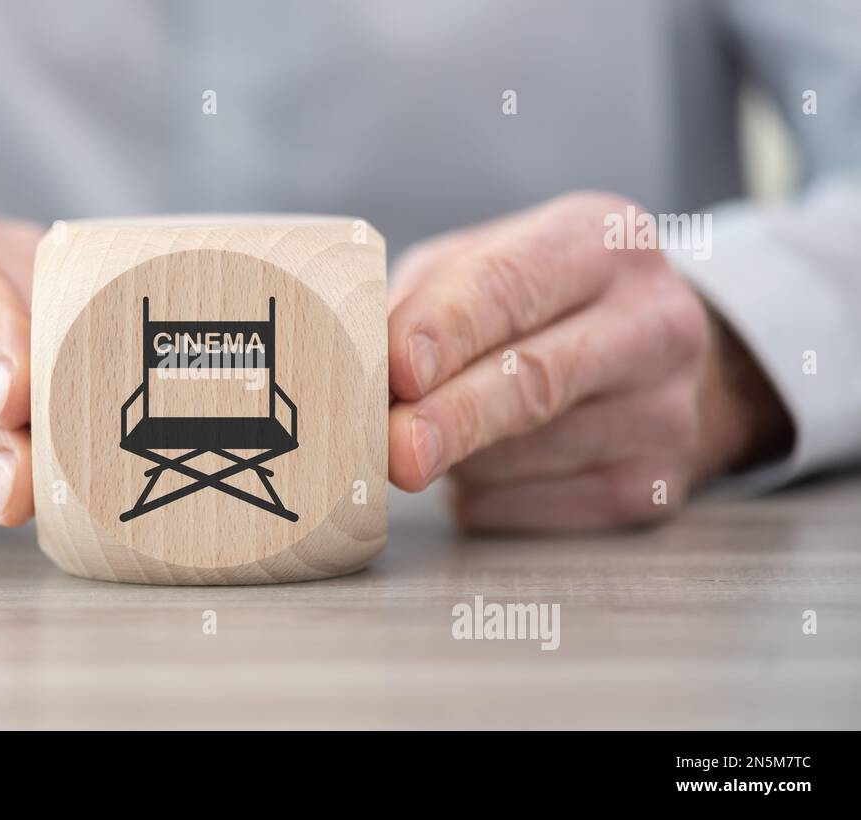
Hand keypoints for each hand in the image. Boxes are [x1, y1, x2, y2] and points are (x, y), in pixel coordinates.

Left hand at [388, 192, 791, 531]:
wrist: (654, 360)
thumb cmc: (539, 304)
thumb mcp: (480, 265)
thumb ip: (417, 305)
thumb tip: (354, 372)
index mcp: (600, 241)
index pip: (511, 286)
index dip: (447, 330)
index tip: (399, 370)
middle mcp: (651, 321)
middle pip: (535, 380)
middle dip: (453, 418)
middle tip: (392, 449)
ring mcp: (665, 411)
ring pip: (526, 453)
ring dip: (457, 458)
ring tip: (437, 433)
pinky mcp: (652, 487)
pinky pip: (534, 507)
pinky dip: (484, 495)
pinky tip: (485, 468)